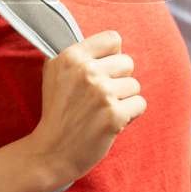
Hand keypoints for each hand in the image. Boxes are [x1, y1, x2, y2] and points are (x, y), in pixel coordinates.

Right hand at [28, 31, 145, 186]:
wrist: (51, 152)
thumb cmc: (59, 112)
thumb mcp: (56, 74)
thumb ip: (80, 55)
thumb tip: (113, 43)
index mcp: (70, 57)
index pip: (112, 39)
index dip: (111, 56)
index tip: (101, 71)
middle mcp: (86, 72)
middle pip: (127, 62)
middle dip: (118, 80)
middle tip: (99, 98)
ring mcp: (101, 93)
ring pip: (135, 85)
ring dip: (123, 99)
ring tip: (101, 111)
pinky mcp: (114, 115)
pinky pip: (140, 104)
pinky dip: (130, 115)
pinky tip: (110, 122)